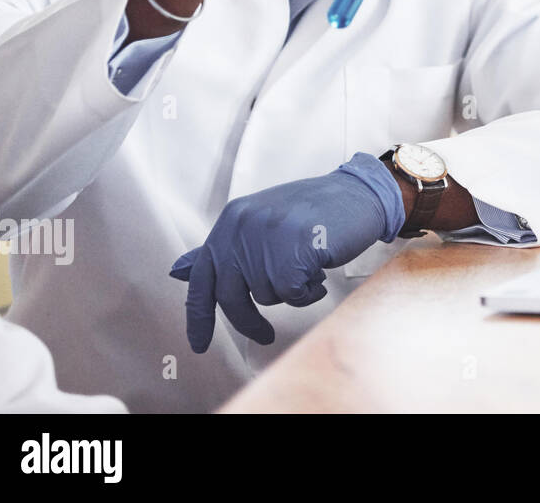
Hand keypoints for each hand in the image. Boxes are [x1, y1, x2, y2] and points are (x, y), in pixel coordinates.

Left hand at [169, 153, 405, 352]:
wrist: (359, 194)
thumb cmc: (314, 212)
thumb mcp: (261, 223)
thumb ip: (225, 248)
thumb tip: (179, 270)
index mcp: (232, 220)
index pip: (203, 277)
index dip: (199, 315)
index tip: (199, 345)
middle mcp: (243, 226)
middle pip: (231, 296)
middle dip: (248, 321)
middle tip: (264, 335)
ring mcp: (268, 237)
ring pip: (267, 296)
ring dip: (291, 292)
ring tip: (309, 267)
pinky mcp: (294, 250)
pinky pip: (293, 294)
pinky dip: (309, 292)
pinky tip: (320, 270)